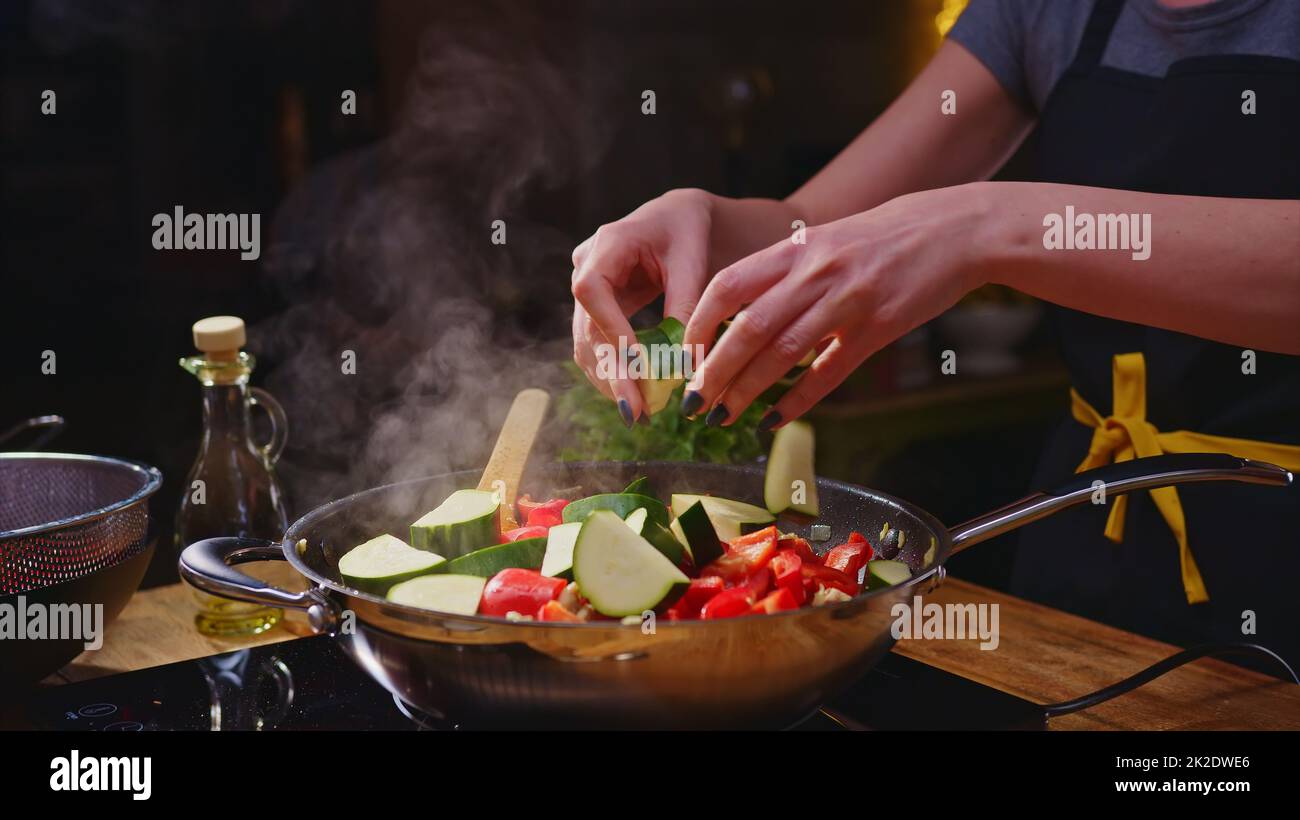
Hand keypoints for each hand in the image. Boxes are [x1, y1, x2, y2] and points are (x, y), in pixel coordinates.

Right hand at [571, 188, 713, 423]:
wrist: (675, 219)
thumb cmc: (686, 232)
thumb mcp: (693, 262)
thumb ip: (686, 306)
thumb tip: (683, 362)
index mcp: (608, 243)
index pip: (592, 290)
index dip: (610, 329)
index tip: (636, 365)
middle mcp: (586, 266)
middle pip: (585, 326)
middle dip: (611, 371)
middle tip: (635, 409)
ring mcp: (586, 289)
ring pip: (585, 343)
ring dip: (609, 379)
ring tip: (638, 412)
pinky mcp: (594, 309)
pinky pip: (597, 346)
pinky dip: (614, 372)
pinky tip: (635, 397)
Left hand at [680, 183, 991, 428]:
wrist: (955, 229)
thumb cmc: (883, 236)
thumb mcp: (825, 240)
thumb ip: (784, 272)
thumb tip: (739, 314)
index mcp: (796, 247)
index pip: (727, 285)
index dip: (697, 324)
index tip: (681, 356)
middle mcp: (815, 272)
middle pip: (747, 327)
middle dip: (713, 370)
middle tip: (691, 402)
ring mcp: (847, 301)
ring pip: (782, 353)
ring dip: (746, 391)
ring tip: (722, 416)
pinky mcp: (877, 328)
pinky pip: (829, 372)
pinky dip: (797, 399)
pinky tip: (774, 420)